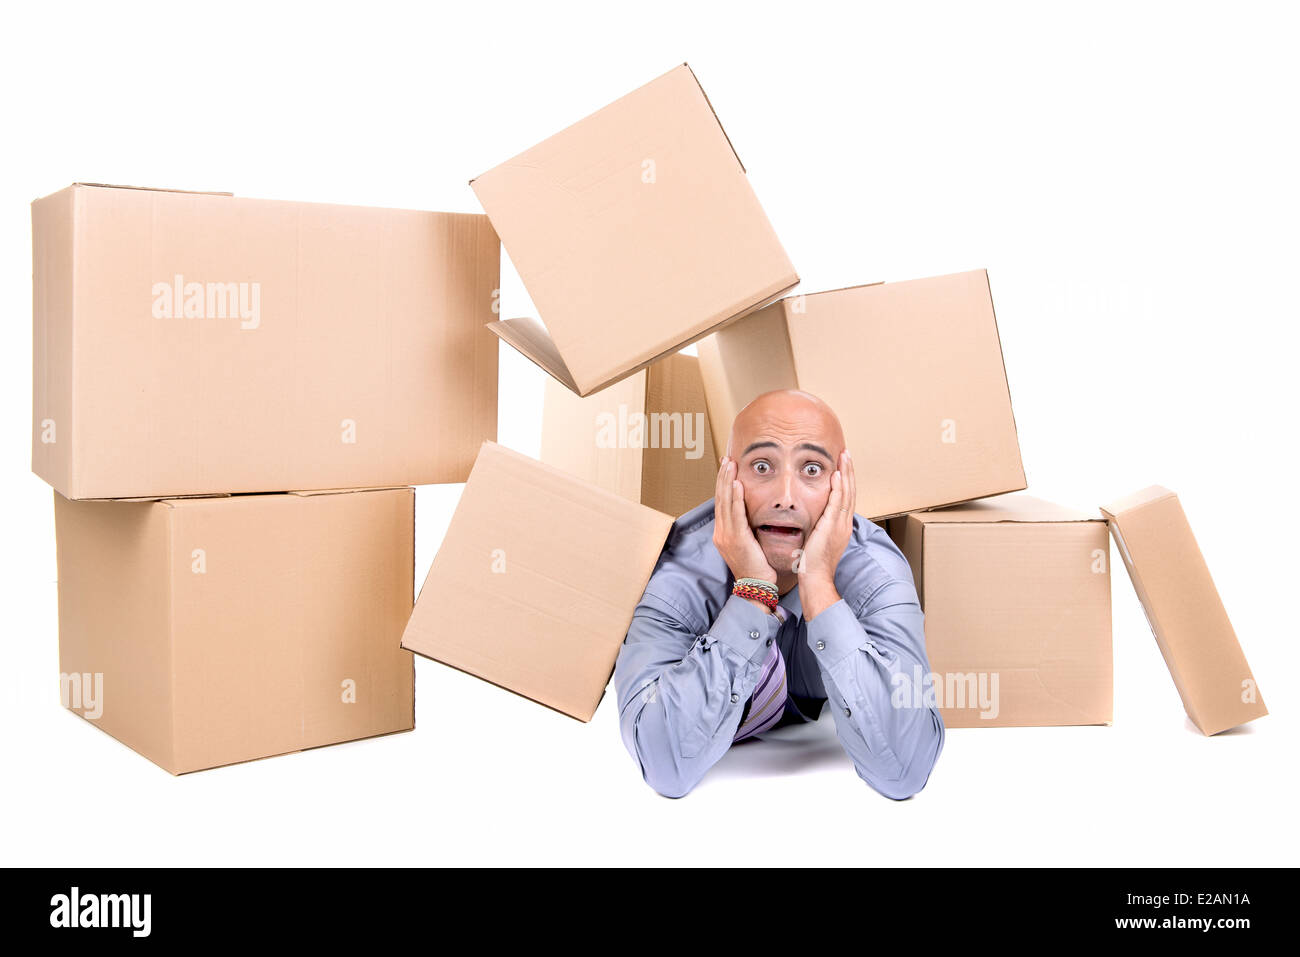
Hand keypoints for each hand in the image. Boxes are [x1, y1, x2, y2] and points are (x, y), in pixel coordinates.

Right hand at [713, 455, 776, 585]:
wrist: (756, 587)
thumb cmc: (757, 567)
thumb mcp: (749, 544)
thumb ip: (746, 528)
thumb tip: (751, 514)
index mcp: (723, 533)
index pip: (721, 503)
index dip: (723, 484)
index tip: (727, 468)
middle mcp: (721, 532)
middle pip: (720, 499)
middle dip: (723, 477)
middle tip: (727, 459)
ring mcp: (726, 535)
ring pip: (724, 502)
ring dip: (727, 481)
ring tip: (730, 465)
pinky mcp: (736, 539)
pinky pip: (735, 514)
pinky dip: (735, 497)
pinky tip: (736, 484)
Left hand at [797, 449, 855, 617]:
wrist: (815, 578)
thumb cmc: (812, 563)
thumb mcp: (818, 539)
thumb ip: (819, 526)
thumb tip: (814, 517)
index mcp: (841, 526)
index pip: (846, 497)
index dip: (846, 480)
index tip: (843, 465)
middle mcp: (844, 523)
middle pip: (850, 491)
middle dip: (849, 471)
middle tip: (847, 454)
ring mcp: (840, 525)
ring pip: (847, 493)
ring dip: (846, 474)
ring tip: (845, 457)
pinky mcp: (832, 527)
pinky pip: (838, 503)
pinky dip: (839, 488)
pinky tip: (837, 475)